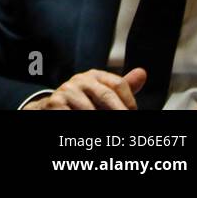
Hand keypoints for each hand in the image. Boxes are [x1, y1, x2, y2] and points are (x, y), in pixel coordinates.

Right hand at [23, 68, 145, 109]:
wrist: (54, 107)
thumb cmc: (84, 102)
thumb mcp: (103, 93)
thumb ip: (123, 87)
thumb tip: (142, 72)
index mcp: (95, 75)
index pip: (119, 83)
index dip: (129, 102)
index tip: (132, 113)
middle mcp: (81, 79)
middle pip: (107, 95)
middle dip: (119, 111)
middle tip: (126, 121)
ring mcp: (67, 90)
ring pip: (91, 110)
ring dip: (98, 117)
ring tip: (102, 124)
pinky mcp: (56, 103)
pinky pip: (74, 114)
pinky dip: (81, 119)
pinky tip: (81, 118)